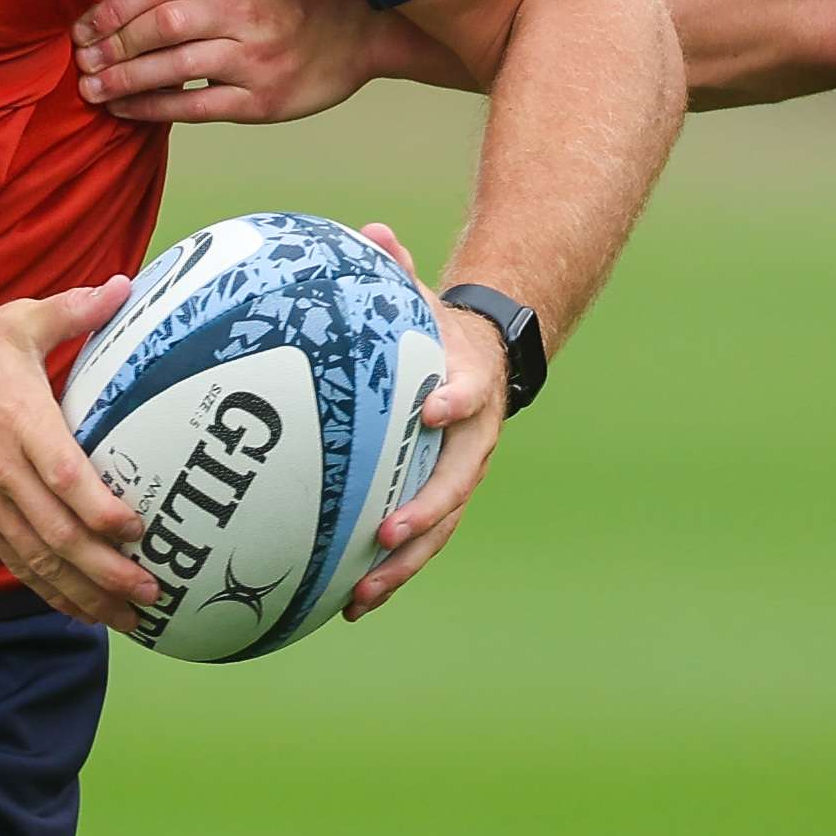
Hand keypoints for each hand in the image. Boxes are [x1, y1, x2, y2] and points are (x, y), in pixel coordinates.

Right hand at [0, 280, 161, 626]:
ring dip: (84, 593)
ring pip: (36, 559)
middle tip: (151, 592)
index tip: (137, 528)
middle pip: (55, 532)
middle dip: (105, 570)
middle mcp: (0, 469)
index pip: (61, 472)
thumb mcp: (13, 323)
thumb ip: (73, 311)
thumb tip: (127, 285)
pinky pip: (13, 562)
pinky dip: (49, 591)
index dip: (98, 506)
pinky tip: (82, 611)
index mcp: (16, 420)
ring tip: (130, 619)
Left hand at [74, 0, 385, 124]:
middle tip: (79, 59)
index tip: (81, 25)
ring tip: (90, 88)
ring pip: (172, 71)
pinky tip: (128, 110)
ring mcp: (254, 60)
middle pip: (157, 30)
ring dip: (123, 82)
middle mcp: (241, 13)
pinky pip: (198, 108)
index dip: (111, 9)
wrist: (379, 20)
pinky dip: (156, 110)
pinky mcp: (265, 99)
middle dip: (110, 46)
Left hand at [338, 222, 506, 618]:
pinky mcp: (441, 503)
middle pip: (456, 485)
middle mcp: (471, 442)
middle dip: (424, 513)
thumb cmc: (437, 332)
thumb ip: (397, 270)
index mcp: (469, 387)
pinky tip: (347, 604)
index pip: (469, 394)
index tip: (431, 409)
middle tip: (387, 534)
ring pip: (439, 529)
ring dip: (403, 563)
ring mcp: (459, 478)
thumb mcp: (423, 298)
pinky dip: (388, 573)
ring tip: (362, 593)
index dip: (454, 402)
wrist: (487, 363)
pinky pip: (419, 543)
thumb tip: (369, 231)